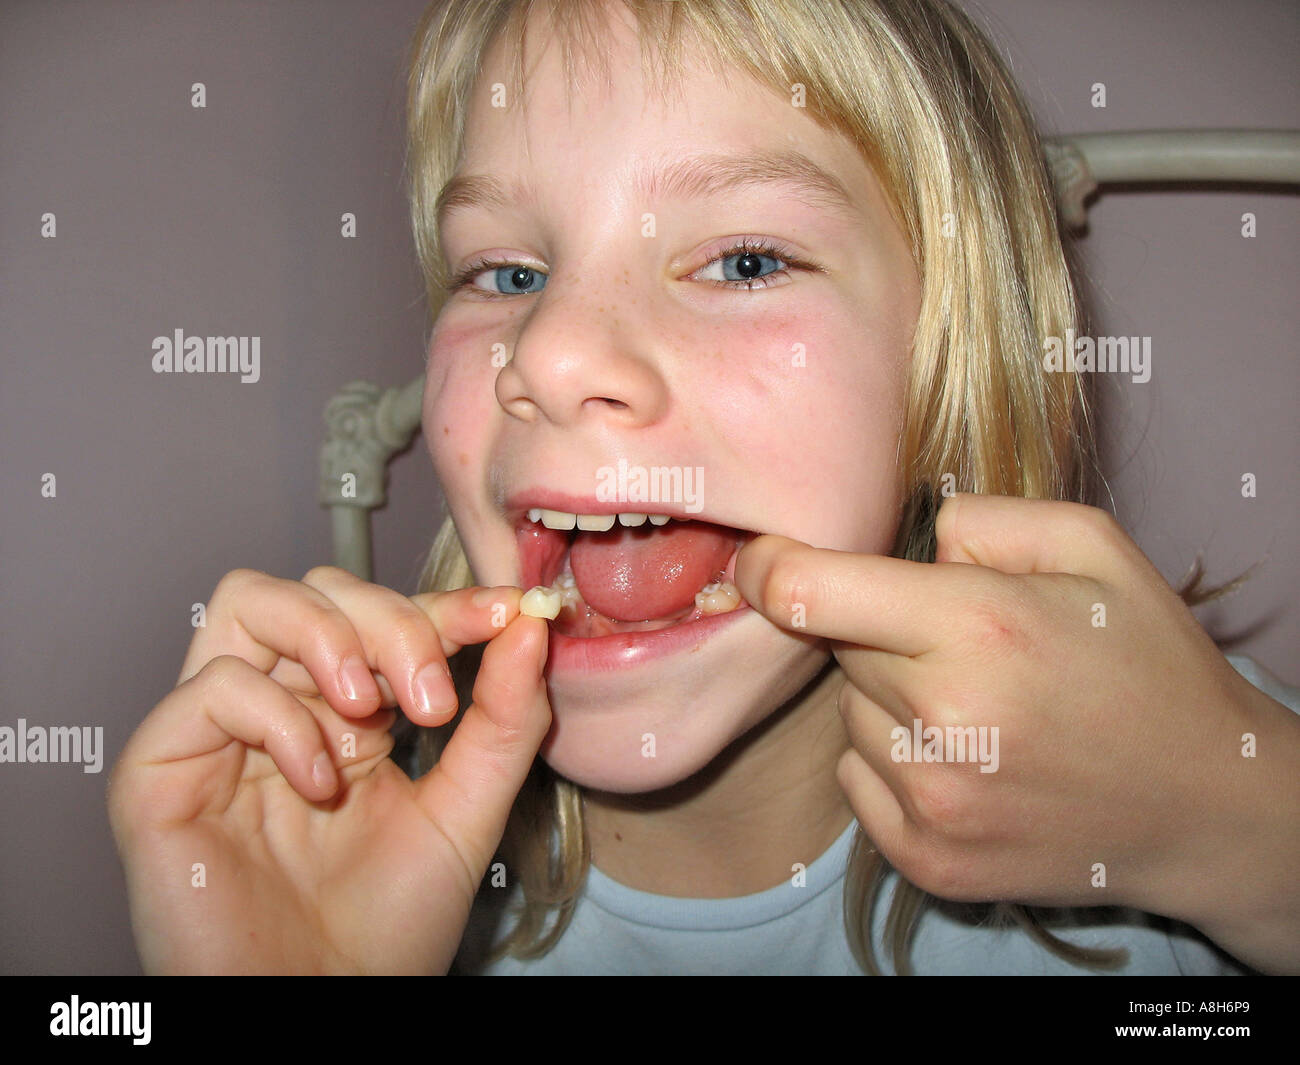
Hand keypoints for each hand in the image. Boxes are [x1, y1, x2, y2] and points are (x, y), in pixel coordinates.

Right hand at [107, 566, 549, 973]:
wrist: (325, 1013)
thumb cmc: (387, 928)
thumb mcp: (466, 812)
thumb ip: (502, 720)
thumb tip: (527, 623)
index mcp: (345, 711)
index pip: (386, 615)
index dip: (446, 603)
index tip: (505, 613)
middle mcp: (279, 706)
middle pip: (319, 588)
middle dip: (392, 621)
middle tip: (431, 699)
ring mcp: (217, 734)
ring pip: (248, 601)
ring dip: (329, 637)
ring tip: (372, 710)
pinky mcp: (159, 770)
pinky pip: (212, 687)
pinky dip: (279, 720)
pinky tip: (320, 783)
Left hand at [735, 493, 1299, 972]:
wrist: (1203, 803)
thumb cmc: (1145, 660)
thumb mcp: (1092, 546)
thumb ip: (981, 515)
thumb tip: (902, 537)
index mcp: (978, 629)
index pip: (809, 591)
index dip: (767, 566)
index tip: (759, 559)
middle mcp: (944, 721)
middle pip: (835, 647)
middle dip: (874, 629)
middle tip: (952, 641)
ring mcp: (932, 803)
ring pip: (848, 715)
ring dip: (889, 699)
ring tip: (975, 706)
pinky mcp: (926, 859)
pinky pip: (857, 778)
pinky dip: (892, 760)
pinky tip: (965, 758)